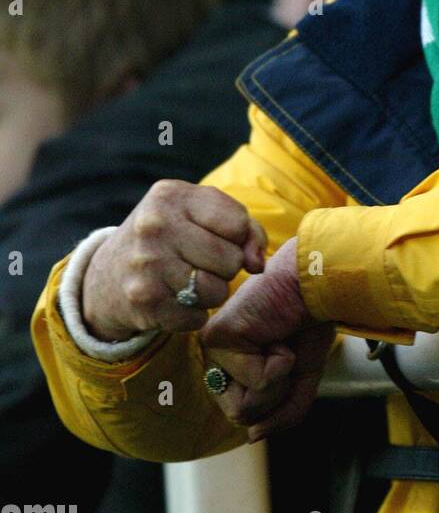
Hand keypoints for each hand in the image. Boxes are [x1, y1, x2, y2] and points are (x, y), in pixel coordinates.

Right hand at [81, 180, 267, 341]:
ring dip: (212, 293)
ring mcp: (147, 263)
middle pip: (230, 259)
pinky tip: (175, 301)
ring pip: (216, 291)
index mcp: (171, 195)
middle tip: (203, 263)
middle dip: (227, 267)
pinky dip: (193, 315)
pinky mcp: (143, 301)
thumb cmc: (169, 238)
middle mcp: (155, 225)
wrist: (107, 275)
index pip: (237, 221)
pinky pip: (196, 318)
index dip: (238, 236)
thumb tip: (258, 263)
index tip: (219, 238)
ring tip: (190, 281)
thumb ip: (243, 228)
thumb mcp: (197, 215)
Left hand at [200, 237, 334, 440]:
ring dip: (277, 381)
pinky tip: (277, 334)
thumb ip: (283, 412)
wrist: (319, 285)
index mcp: (235, 365)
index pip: (245, 414)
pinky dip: (279, 364)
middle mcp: (218, 358)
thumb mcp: (303, 377)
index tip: (287, 355)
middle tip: (284, 352)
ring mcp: (214, 349)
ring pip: (243, 408)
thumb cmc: (311, 320)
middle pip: (240, 416)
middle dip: (275, 394)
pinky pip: (253, 384)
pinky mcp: (215, 339)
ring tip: (280, 342)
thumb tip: (251, 436)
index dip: (277, 396)